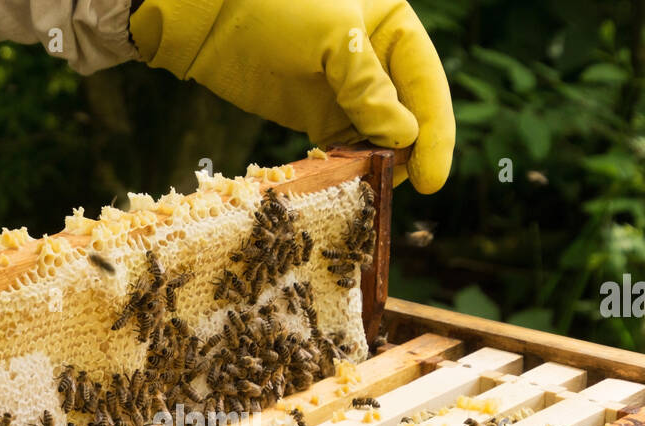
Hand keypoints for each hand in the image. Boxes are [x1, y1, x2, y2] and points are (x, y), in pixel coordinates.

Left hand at [131, 0, 454, 192]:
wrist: (209, 18)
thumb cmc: (274, 8)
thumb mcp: (332, 37)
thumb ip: (369, 86)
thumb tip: (403, 137)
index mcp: (392, 26)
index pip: (426, 82)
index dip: (435, 132)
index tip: (430, 180)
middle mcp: (377, 60)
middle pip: (409, 115)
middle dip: (409, 153)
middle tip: (400, 187)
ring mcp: (347, 90)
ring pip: (380, 137)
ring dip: (380, 164)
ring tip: (372, 188)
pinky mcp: (319, 115)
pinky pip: (346, 147)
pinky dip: (350, 166)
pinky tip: (348, 183)